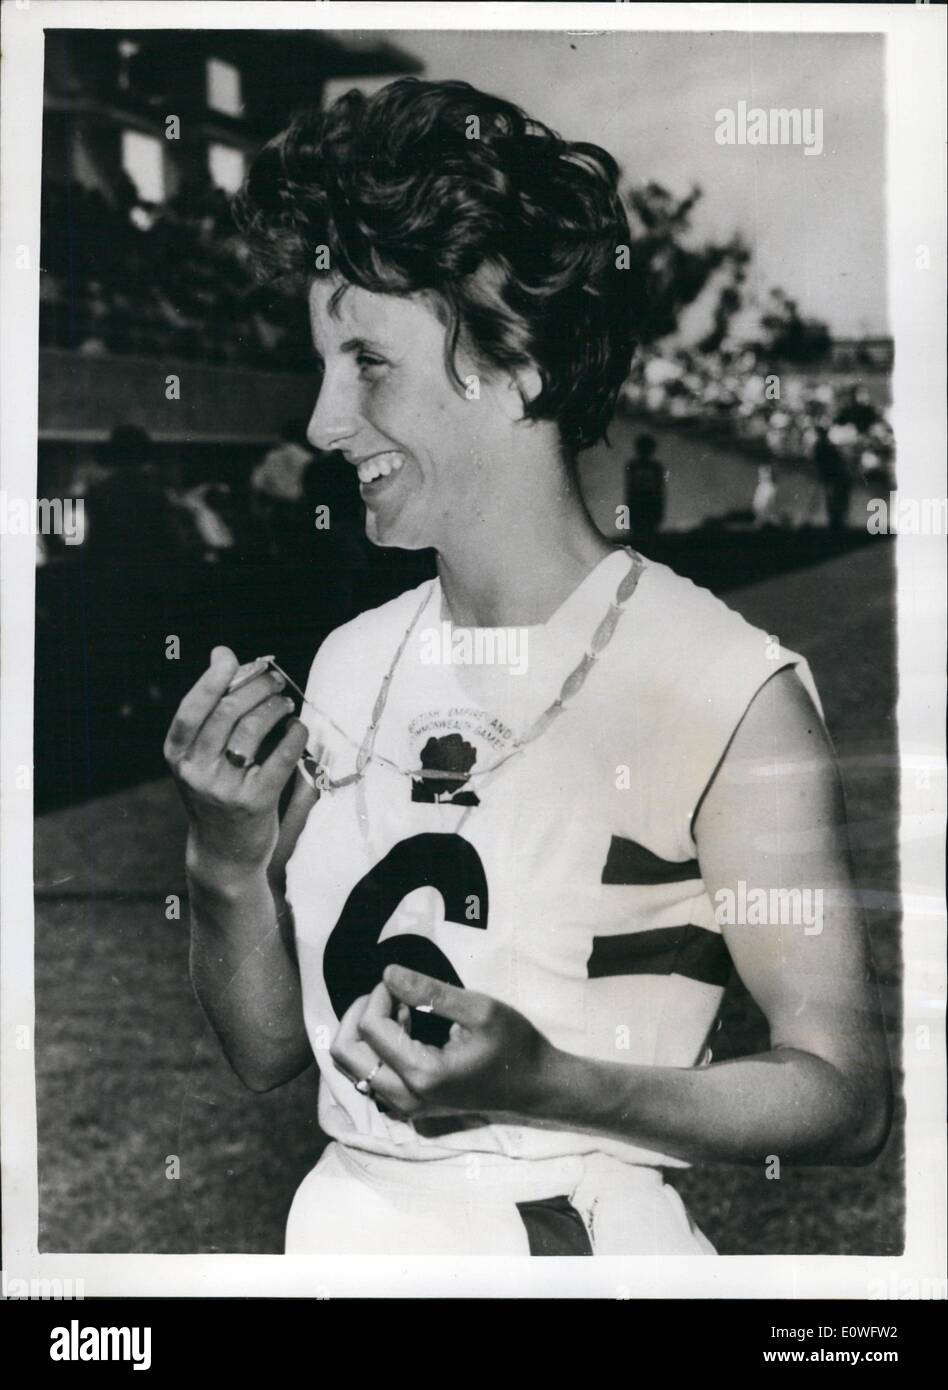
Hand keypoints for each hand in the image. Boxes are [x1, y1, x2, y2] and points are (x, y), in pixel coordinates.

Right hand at [163, 646, 309, 874]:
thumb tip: (223, 655)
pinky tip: (297, 727)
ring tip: (285, 702)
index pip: (192, 708)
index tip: (229, 657)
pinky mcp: (255, 802)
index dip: (211, 678)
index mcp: (177, 754)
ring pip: (253, 729)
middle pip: (228, 712)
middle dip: (256, 686)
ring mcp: (224, 788)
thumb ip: (212, 712)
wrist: (224, 851)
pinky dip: (293, 734)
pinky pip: (281, 756)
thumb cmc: (217, 790)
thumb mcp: (201, 756)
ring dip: (275, 706)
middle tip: (275, 680)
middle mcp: (196, 771)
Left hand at [329, 966, 555, 1122]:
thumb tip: (388, 974)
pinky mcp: (409, 1105)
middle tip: (387, 993)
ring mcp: (405, 1106)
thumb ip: (431, 992)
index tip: (400, 981)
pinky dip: (376, 1048)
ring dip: (366, 1032)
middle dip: (357, 1014)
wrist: (535, 1087)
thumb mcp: (480, 1009)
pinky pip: (370, 1076)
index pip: (371, 1028)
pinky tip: (406, 1028)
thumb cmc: (514, 1046)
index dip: (379, 994)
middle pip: (345, 1054)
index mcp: (422, 1074)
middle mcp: (405, 1097)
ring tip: (400, 1010)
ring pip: (353, 1067)